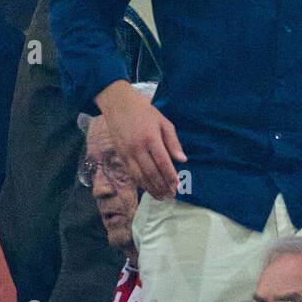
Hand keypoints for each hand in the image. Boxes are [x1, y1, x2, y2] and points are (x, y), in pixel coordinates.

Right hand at [95, 79, 186, 199]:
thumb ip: (173, 142)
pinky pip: (131, 174)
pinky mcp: (120, 156)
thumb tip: (182, 160)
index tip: (177, 185)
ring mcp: (127, 153)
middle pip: (151, 173)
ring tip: (161, 196)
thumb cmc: (145, 112)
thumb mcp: (164, 122)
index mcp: (150, 138)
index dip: (170, 176)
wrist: (119, 105)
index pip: (162, 162)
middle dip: (162, 186)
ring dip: (151, 189)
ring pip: (140, 176)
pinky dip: (140, 183)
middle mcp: (137, 148)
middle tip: (171, 195)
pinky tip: (148, 189)